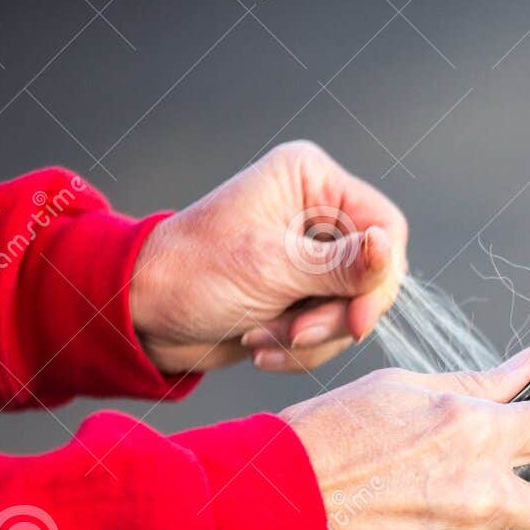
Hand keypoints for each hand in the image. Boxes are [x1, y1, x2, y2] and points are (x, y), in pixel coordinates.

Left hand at [129, 140, 408, 373]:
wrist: (141, 316)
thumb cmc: (191, 274)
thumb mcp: (271, 268)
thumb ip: (341, 265)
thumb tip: (389, 249)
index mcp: (312, 181)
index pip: (385, 226)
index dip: (380, 276)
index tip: (357, 320)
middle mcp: (318, 212)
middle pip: (375, 274)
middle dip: (336, 316)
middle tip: (296, 334)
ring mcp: (313, 256)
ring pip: (355, 307)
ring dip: (313, 337)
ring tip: (263, 337)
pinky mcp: (304, 293)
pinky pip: (332, 329)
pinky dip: (301, 347)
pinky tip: (260, 345)